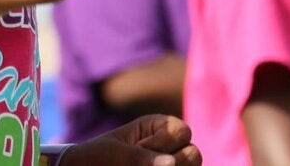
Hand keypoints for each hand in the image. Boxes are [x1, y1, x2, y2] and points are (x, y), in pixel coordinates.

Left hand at [64, 114, 201, 165]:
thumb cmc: (96, 158)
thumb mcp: (113, 154)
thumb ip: (139, 157)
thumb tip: (171, 164)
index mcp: (158, 127)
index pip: (182, 132)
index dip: (163, 144)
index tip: (138, 148)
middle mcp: (169, 147)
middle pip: (194, 155)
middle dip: (170, 163)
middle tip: (140, 165)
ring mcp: (171, 164)